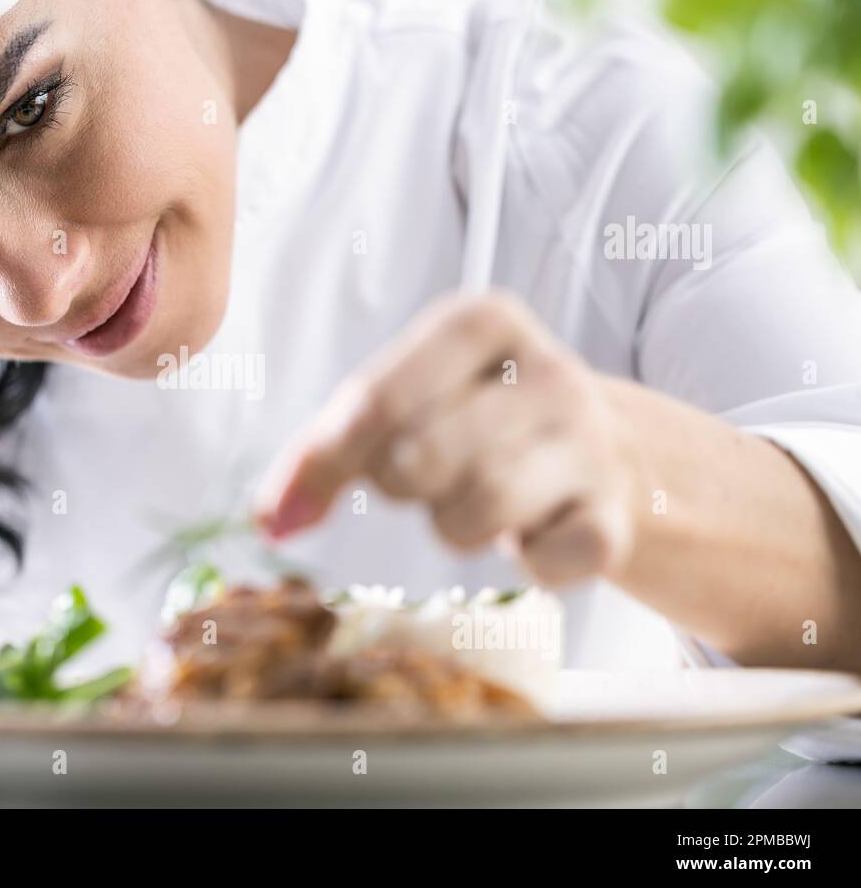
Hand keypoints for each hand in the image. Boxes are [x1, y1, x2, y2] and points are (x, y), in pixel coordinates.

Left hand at [253, 291, 644, 583]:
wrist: (612, 454)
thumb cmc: (479, 422)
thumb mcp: (404, 404)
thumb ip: (326, 448)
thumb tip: (271, 520)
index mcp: (484, 321)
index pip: (378, 398)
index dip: (329, 459)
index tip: (292, 504)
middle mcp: (548, 371)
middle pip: (418, 459)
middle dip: (399, 487)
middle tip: (422, 478)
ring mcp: (593, 442)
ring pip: (475, 512)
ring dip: (454, 528)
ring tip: (474, 502)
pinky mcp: (617, 517)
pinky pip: (541, 564)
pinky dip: (524, 565)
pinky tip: (534, 533)